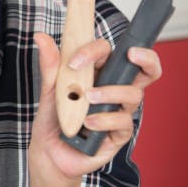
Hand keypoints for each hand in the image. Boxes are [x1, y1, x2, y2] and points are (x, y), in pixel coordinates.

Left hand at [28, 34, 161, 186]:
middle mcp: (114, 89)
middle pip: (145, 69)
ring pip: (134, 94)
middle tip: (133, 54)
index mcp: (99, 73)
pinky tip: (88, 123)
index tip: (75, 62)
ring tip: (88, 98)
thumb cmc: (53, 116)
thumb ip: (50, 64)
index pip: (109, 52)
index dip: (95, 51)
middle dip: (147, 58)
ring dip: (110, 93)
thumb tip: (40, 36)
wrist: (49, 150)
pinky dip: (104, 120)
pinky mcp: (120, 133)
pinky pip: (123, 121)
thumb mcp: (49, 88)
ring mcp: (120, 110)